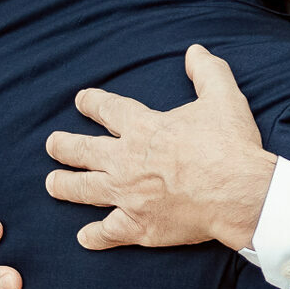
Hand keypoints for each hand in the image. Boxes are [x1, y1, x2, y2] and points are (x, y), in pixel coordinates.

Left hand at [44, 45, 275, 251]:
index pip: (107, 109)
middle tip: (52, 145)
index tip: (81, 100)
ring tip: (52, 183)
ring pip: (84, 190)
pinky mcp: (138, 225)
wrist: (238, 193)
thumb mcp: (222, 97)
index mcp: (142, 128)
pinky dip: (94, 236)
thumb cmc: (229, 145)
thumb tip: (194, 51)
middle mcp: (126, 161)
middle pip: (82, 151)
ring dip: (65, 185)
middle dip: (63, 146)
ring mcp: (128, 195)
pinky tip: (84, 237)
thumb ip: (206, 71)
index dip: (91, 102)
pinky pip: (107, 232)